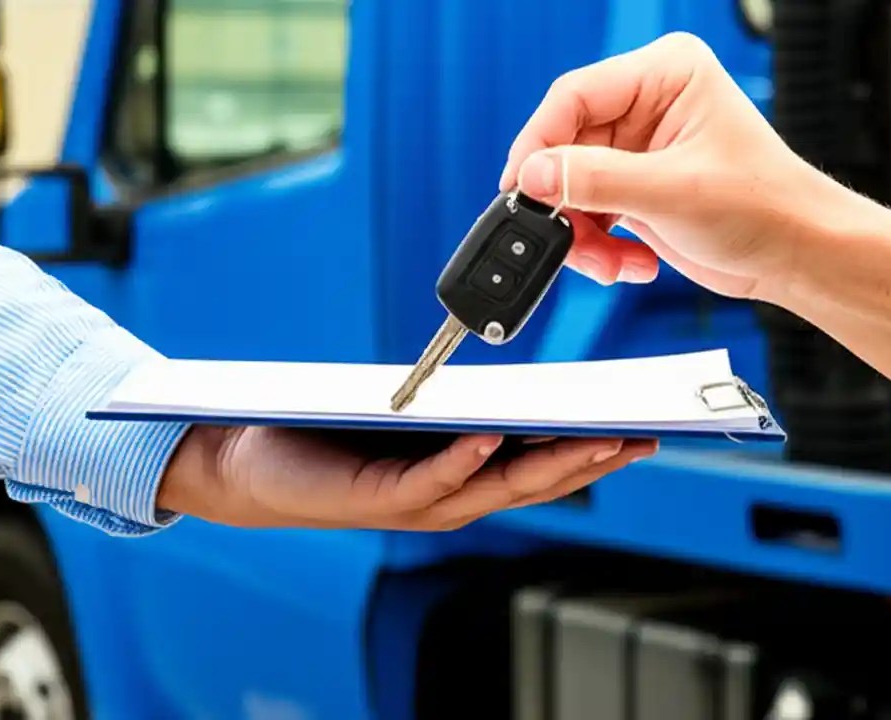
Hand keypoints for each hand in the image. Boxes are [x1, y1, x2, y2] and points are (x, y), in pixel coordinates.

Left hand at [156, 426, 655, 529]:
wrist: (247, 459)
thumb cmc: (330, 433)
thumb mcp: (408, 415)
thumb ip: (454, 407)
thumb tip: (506, 379)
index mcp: (461, 475)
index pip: (538, 466)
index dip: (590, 451)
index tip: (639, 428)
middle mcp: (448, 497)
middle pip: (533, 481)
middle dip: (591, 461)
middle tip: (642, 437)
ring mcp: (416, 503)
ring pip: (495, 487)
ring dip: (546, 464)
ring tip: (593, 439)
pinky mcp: (377, 498)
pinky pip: (430, 481)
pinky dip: (463, 461)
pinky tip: (493, 438)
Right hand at [500, 32, 870, 301]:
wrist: (796, 256)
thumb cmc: (767, 206)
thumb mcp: (674, 191)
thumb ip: (598, 181)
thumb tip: (536, 176)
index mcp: (666, 73)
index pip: (575, 95)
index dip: (541, 142)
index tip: (521, 185)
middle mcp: (648, 104)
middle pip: (566, 146)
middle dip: (567, 203)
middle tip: (569, 239)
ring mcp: (640, 149)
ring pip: (572, 187)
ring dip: (583, 234)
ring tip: (608, 261)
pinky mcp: (637, 189)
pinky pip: (590, 213)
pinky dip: (599, 246)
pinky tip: (630, 262)